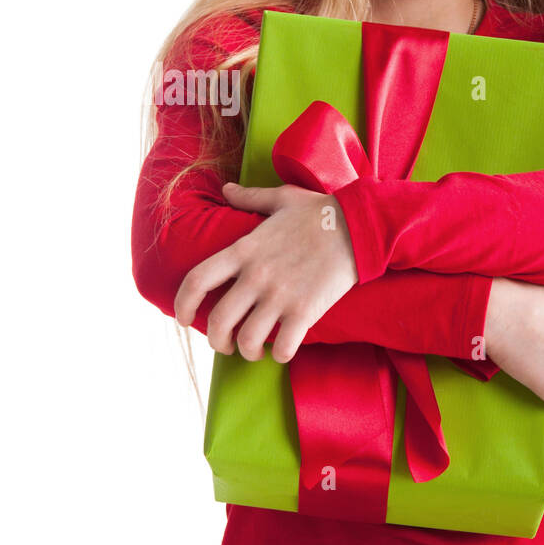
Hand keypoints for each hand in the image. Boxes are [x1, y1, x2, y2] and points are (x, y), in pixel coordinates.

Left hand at [175, 183, 359, 362]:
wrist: (359, 226)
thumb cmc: (320, 212)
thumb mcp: (281, 198)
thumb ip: (249, 197)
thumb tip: (226, 189)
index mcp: (244, 250)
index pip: (197, 280)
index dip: (184, 304)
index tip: (185, 319)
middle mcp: (256, 276)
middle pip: (218, 321)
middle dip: (217, 341)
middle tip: (226, 345)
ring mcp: (280, 296)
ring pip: (247, 340)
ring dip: (247, 352)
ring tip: (255, 352)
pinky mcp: (305, 311)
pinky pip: (283, 347)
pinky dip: (280, 355)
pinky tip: (283, 351)